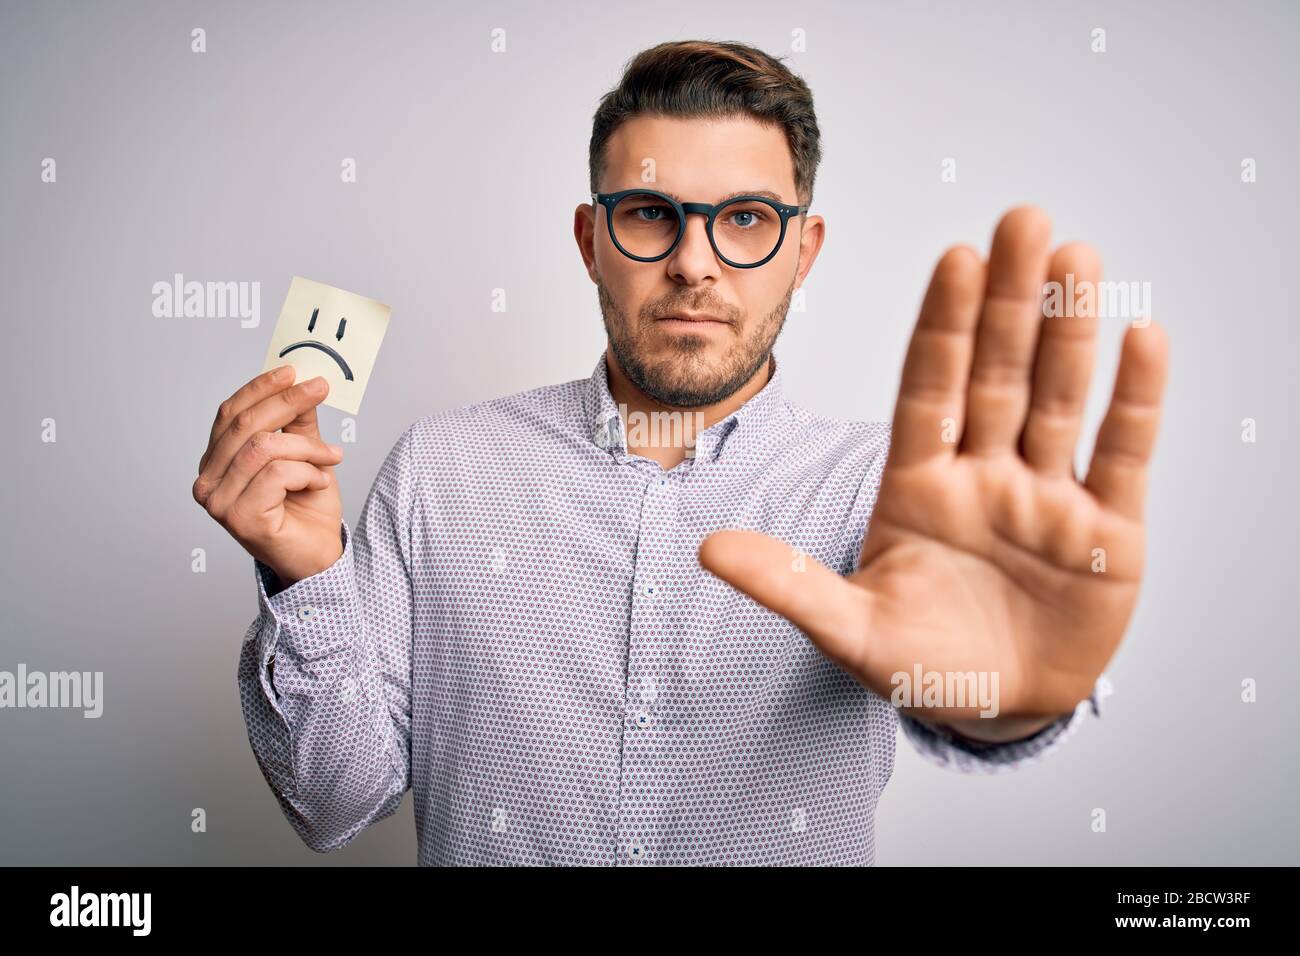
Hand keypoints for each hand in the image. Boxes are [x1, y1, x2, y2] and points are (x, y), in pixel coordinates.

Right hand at [193, 365, 345, 587]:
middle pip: (245, 426)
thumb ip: (296, 423)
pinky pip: (277, 474)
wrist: (318, 557)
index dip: (261, 389)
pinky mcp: (239, 518)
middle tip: (320, 388)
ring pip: (263, 448)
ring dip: (307, 447)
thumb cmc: (307, 509)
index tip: (294, 371)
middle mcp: (208, 481)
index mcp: (216, 462)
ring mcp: (219, 502)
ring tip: (331, 457)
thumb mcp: (304, 455)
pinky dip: (307, 472)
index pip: (230, 414)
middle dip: (287, 402)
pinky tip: (319, 483)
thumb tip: (300, 382)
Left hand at [699, 206, 1168, 731]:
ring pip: (1057, 399)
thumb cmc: (920, 665)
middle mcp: (984, 475)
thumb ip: (789, 585)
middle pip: (996, 374)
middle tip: (1023, 219)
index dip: (943, 326)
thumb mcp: (850, 629)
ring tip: (1077, 258)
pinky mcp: (1108, 532)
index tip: (954, 258)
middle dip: (1009, 301)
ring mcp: (1047, 497)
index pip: (929, 389)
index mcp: (919, 485)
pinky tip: (1141, 336)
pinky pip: (1122, 455)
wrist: (996, 710)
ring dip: (1069, 332)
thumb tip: (708, 551)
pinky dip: (1134, 400)